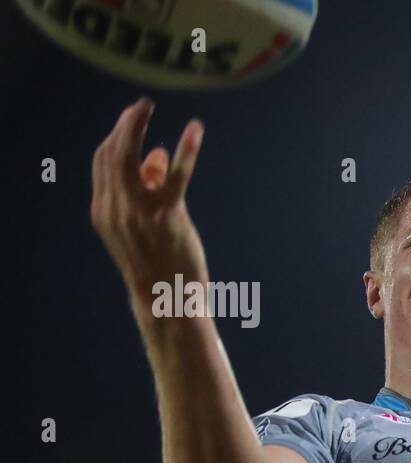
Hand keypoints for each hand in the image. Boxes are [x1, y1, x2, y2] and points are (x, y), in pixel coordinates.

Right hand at [90, 98, 208, 310]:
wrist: (166, 297)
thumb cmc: (158, 260)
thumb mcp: (143, 223)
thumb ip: (148, 188)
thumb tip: (158, 155)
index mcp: (104, 209)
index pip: (103, 162)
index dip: (115, 136)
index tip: (130, 121)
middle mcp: (115, 207)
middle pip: (112, 153)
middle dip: (124, 124)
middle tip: (141, 106)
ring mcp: (138, 211)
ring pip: (131, 156)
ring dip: (138, 126)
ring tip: (148, 107)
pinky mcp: (166, 215)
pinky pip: (176, 176)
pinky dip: (187, 149)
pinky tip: (195, 130)